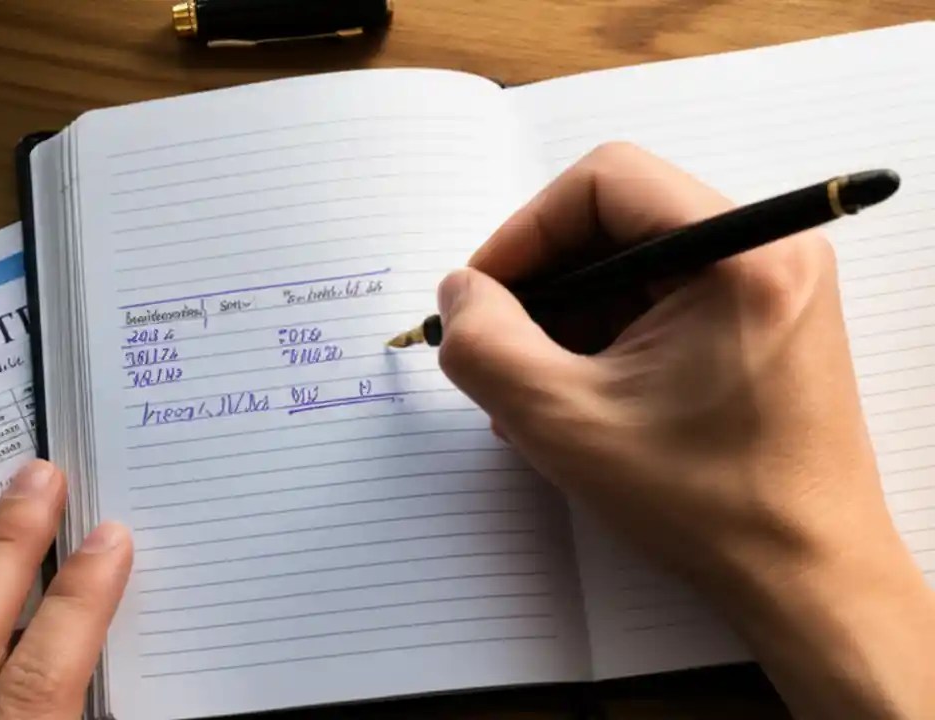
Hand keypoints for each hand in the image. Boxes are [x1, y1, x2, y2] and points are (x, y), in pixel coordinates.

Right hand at [437, 143, 934, 718]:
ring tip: (531, 392)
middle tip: (500, 347)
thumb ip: (486, 345)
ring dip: (569, 318)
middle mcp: (770, 253)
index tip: (483, 293)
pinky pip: (662, 301)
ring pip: (635, 264)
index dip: (526, 230)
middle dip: (545, 283)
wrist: (805, 579)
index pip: (606, 182)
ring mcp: (771, 289)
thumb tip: (460, 292)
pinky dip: (606, 339)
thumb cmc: (708, 505)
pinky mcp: (762, 325)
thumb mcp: (563, 421)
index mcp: (741, 255)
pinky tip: (574, 400)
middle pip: (619, 221)